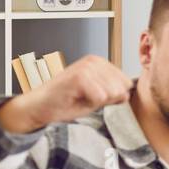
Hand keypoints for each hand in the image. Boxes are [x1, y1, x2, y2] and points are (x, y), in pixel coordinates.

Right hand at [0, 55, 131, 134]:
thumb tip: (128, 92)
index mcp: (100, 63)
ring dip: (96, 101)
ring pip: (112, 93)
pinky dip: (89, 104)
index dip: (112, 96)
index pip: (127, 83)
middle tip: (85, 98)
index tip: (93, 96)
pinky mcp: (79, 77)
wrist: (40, 107)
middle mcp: (94, 61)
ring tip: (80, 97)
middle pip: (121, 88)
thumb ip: (114, 93)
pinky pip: (100, 97)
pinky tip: (75, 98)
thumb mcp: (97, 98)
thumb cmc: (66, 102)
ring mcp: (86, 67)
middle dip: (105, 99)